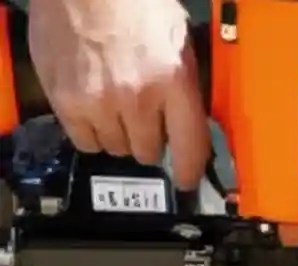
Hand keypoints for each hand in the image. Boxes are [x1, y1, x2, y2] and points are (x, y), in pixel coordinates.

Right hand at [27, 0, 209, 188]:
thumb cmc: (133, 2)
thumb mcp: (178, 39)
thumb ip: (184, 83)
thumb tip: (192, 117)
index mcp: (174, 80)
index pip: (189, 146)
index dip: (189, 169)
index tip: (187, 177)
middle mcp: (138, 97)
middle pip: (148, 152)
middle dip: (150, 140)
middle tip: (145, 120)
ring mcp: (99, 102)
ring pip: (116, 148)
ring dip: (119, 134)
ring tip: (116, 105)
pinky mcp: (67, 101)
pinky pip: (84, 141)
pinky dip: (90, 131)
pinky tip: (94, 109)